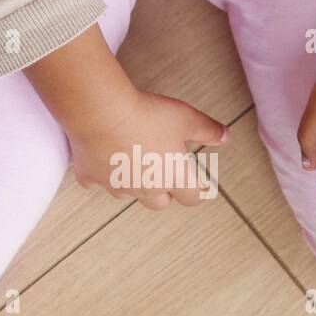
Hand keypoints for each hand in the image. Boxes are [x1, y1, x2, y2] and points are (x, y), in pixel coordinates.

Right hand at [68, 89, 226, 208]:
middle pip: (160, 202)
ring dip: (136, 186)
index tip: (202, 190)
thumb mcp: (186, 118)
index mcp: (172, 177)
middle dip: (167, 192)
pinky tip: (102, 163)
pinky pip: (97, 182)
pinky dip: (102, 175)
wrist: (102, 113)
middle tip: (170, 179)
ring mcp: (116, 184)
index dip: (199, 192)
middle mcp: (145, 188)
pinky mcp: (91, 176)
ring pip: (129, 194)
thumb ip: (207, 130)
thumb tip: (224, 136)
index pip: (192, 196)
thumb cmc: (145, 115)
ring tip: (137, 170)